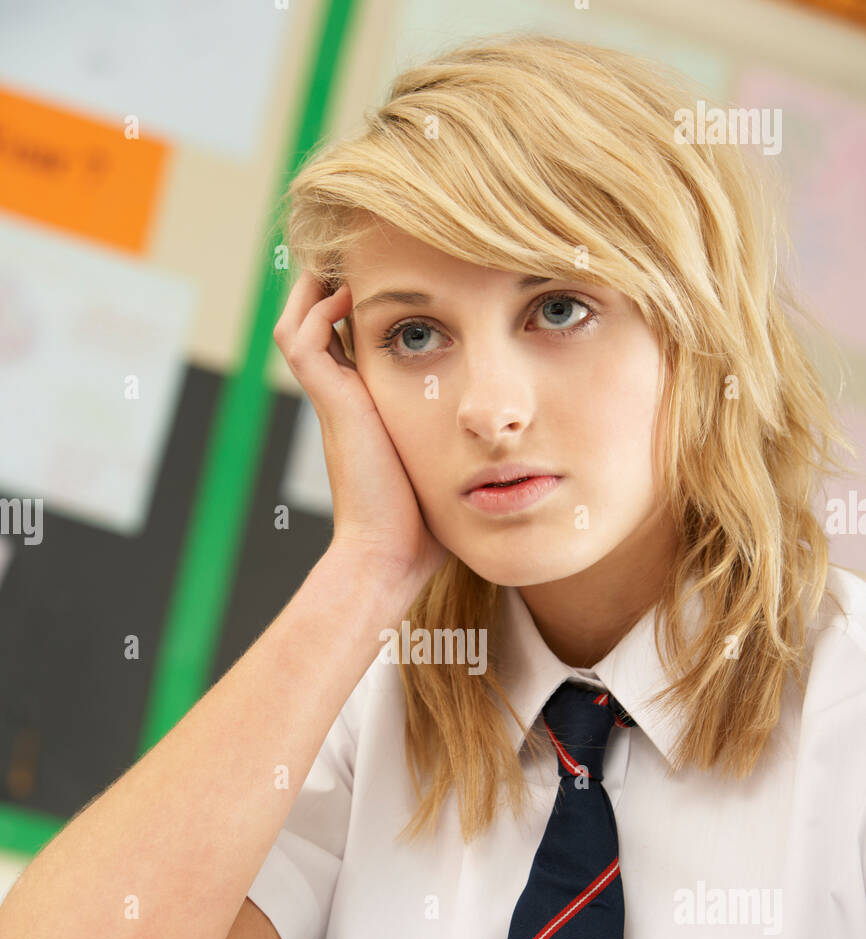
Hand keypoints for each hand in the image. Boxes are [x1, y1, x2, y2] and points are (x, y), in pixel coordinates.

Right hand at [273, 270, 447, 596]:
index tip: (419, 272)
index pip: (363, 333)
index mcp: (373, 403)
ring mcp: (332, 396)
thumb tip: (522, 429)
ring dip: (326, 279)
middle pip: (327, 312)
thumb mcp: (457, 464)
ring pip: (303, 314)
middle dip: (351, 274)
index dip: (383, 301)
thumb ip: (474, 440)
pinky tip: (354, 292)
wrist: (395, 555)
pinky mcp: (327, 401)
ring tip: (359, 252)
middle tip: (381, 244)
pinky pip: (301, 336)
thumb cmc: (430, 524)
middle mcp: (347, 392)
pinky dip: (318, 306)